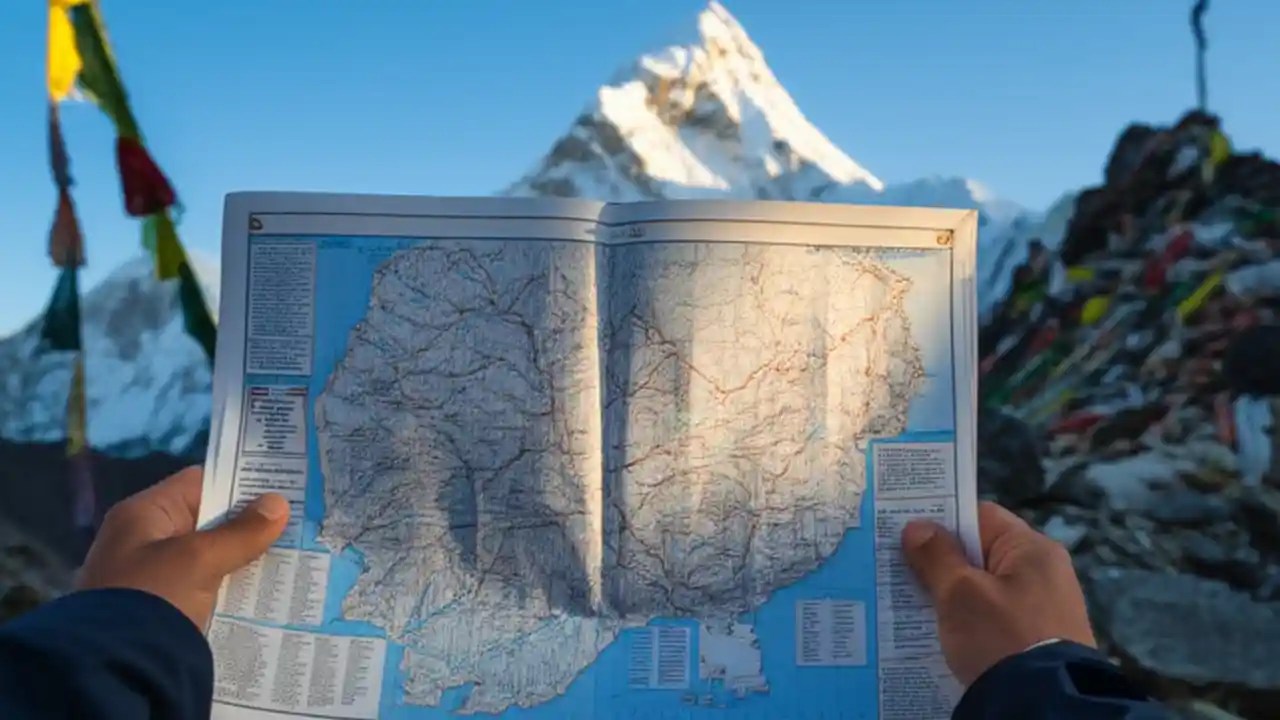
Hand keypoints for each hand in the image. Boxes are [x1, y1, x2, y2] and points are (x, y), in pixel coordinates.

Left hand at [77, 466, 288, 629]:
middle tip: (296, 520)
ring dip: (242, 556)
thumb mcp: (200, 559)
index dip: (239, 482)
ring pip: (209, 555)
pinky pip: (205, 585)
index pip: (198, 483)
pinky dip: (231, 584)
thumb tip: (279, 503)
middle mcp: (145, 539)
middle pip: (206, 520)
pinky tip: (265, 588)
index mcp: (143, 515)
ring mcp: (154, 574)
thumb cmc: (153, 595)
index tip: (281, 485)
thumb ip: (241, 532)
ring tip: (292, 553)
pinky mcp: (163, 606)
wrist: (116, 666)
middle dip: (248, 522)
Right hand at [901, 501, 1095, 685]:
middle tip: (900, 569)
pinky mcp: (1039, 640)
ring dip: (952, 595)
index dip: (943, 521)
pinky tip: (942, 633)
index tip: (905, 532)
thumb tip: (917, 526)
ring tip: (913, 603)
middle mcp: (1044, 572)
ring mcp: (1044, 608)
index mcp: (1032, 549)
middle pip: (982, 554)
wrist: (1043, 705)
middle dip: (942, 562)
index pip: (981, 517)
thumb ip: (936, 556)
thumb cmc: (1001, 636)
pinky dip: (969, 621)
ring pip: (985, 589)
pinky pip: (994, 618)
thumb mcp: (960, 593)